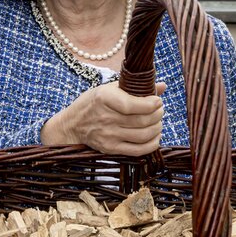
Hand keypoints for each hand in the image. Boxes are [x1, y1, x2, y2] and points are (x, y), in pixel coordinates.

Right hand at [42, 81, 165, 156]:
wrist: (73, 125)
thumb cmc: (94, 103)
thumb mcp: (109, 89)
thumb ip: (135, 87)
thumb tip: (163, 86)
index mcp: (104, 98)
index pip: (133, 105)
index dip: (151, 104)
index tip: (158, 101)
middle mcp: (106, 118)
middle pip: (142, 120)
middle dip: (158, 115)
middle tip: (160, 110)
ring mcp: (108, 136)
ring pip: (143, 135)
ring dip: (157, 128)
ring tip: (157, 122)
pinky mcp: (111, 149)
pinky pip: (138, 150)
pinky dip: (152, 144)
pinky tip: (155, 136)